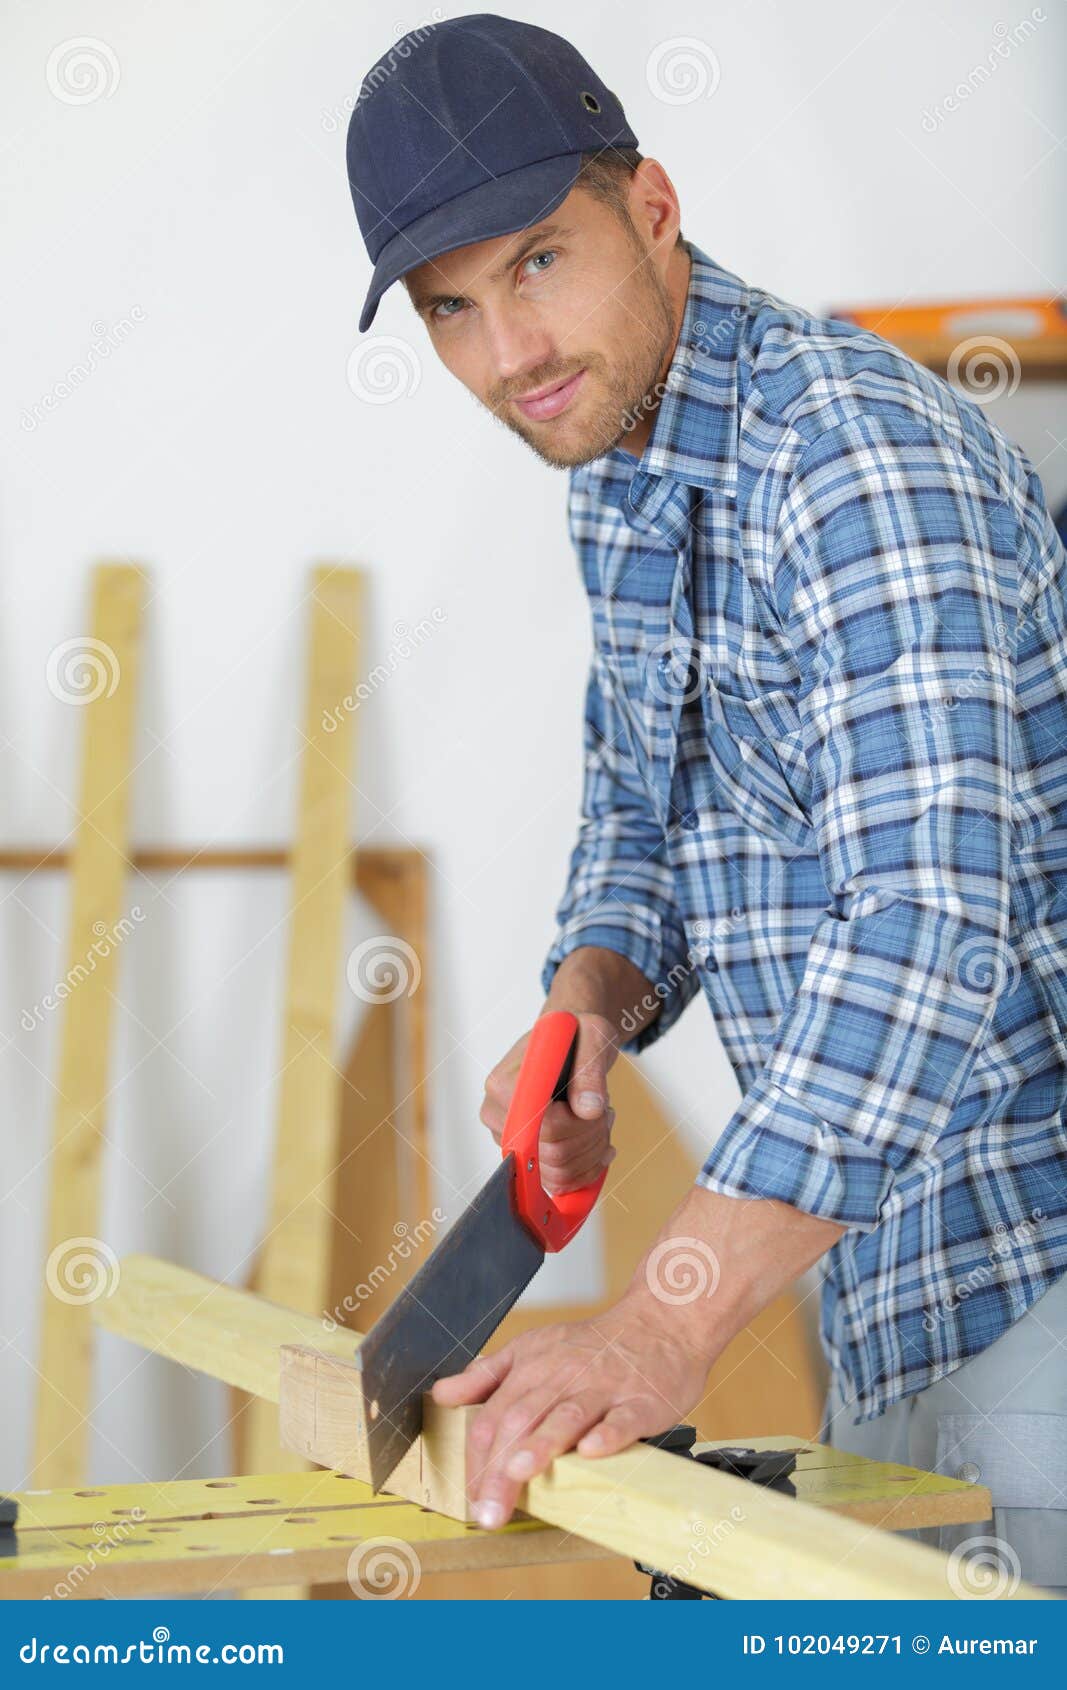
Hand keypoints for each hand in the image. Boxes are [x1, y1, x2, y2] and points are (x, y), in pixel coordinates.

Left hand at [431, 1296, 713, 1528]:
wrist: (660, 1323)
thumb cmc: (594, 1345)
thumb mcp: (533, 1349)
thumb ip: (487, 1375)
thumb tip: (443, 1394)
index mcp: (532, 1368)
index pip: (492, 1416)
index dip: (476, 1458)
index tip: (469, 1498)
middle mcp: (563, 1377)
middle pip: (522, 1421)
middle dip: (499, 1469)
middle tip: (487, 1512)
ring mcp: (602, 1388)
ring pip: (567, 1415)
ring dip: (541, 1444)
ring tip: (518, 1473)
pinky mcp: (640, 1400)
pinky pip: (622, 1418)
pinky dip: (607, 1434)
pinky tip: (592, 1451)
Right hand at [480, 1012, 619, 1194]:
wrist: (568, 1043)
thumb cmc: (576, 1035)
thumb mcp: (593, 1037)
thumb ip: (590, 1071)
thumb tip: (589, 1109)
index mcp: (504, 1084)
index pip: (542, 1126)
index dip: (577, 1124)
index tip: (598, 1108)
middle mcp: (496, 1114)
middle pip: (552, 1154)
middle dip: (592, 1136)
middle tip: (606, 1110)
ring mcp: (507, 1137)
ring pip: (556, 1173)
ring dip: (592, 1152)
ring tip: (601, 1121)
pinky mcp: (523, 1154)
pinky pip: (555, 1182)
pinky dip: (586, 1170)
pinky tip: (599, 1146)